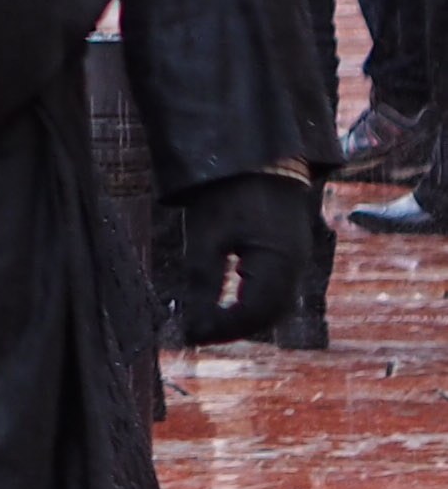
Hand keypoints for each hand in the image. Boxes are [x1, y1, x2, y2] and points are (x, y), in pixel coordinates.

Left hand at [167, 168, 314, 344]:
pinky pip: (277, 289)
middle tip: (197, 333)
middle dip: (233, 328)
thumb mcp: (206, 235)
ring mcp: (296, 258)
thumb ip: (202, 281)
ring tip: (209, 321)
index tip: (191, 335)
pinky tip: (229, 300)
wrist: (257, 153)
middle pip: (268, 315)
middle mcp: (295, 267)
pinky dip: (253, 301)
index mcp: (279, 265)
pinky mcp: (290, 250)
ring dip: (244, 317)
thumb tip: (194, 325)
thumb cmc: (227, 191)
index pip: (253, 315)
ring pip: (274, 305)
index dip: (222, 330)